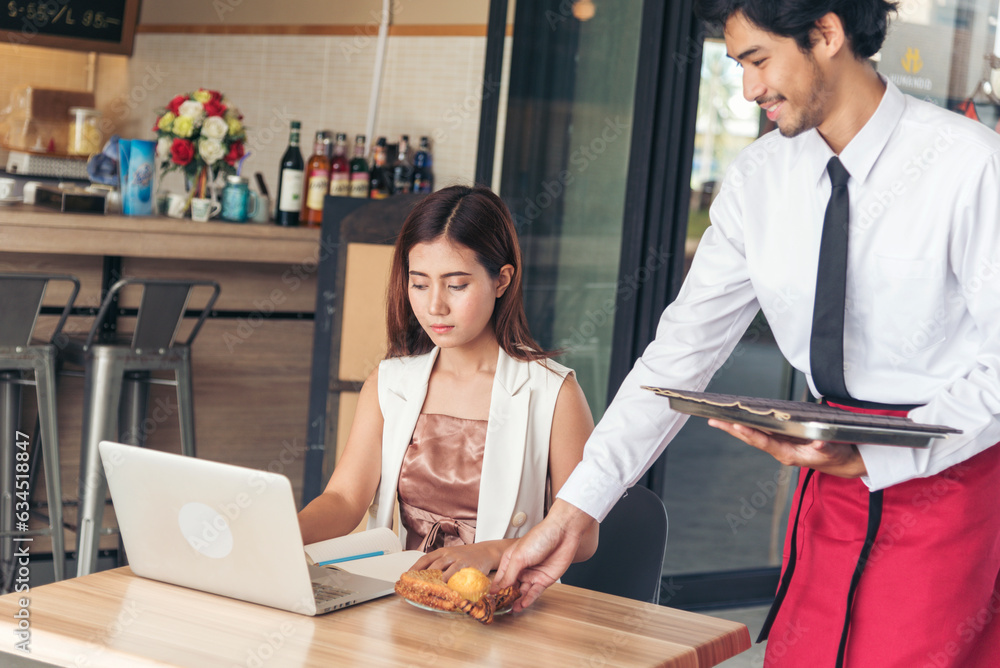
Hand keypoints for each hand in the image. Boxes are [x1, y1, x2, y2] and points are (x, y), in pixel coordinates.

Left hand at [410, 541, 503, 581]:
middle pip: (432, 565)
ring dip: (435, 581)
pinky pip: (457, 575)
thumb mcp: (451, 556)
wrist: (486, 552)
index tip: (406, 577)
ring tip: (428, 590)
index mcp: (442, 551)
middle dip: (423, 577)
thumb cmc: (466, 556)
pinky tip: (447, 590)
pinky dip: (451, 583)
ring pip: (443, 570)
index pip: (425, 559)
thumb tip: (425, 579)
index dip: (414, 568)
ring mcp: (459, 559)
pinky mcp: (468, 566)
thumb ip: (440, 565)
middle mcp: (449, 554)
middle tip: (416, 588)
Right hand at [492, 500, 596, 610]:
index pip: (500, 578)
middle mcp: (521, 568)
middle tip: (501, 608)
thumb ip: (509, 574)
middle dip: (506, 597)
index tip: (489, 600)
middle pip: (511, 587)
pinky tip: (522, 605)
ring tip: (511, 610)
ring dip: (517, 601)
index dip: (495, 589)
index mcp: (511, 560)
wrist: (563, 534)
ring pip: (522, 592)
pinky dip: (529, 599)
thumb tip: (498, 588)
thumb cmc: (539, 538)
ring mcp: (532, 575)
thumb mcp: (519, 556)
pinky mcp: (544, 580)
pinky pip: (535, 592)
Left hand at [707, 419, 866, 477]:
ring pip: (753, 435)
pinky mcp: (781, 440)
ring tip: (717, 418)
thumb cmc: (837, 457)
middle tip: (713, 420)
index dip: (750, 434)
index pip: (765, 442)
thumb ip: (825, 448)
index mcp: (789, 454)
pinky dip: (747, 425)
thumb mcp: (834, 452)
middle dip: (732, 429)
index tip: (736, 426)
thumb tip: (818, 443)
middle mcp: (780, 450)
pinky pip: (760, 432)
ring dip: (735, 427)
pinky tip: (736, 419)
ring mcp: (779, 446)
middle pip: (752, 438)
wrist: (842, 463)